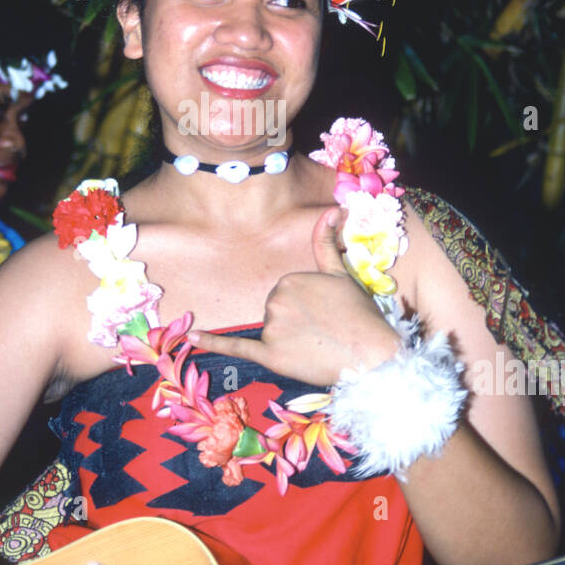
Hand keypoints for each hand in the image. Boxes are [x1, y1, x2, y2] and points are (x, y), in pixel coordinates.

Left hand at [191, 208, 400, 386]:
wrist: (372, 356)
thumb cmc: (358, 315)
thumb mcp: (341, 273)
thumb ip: (326, 242)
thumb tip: (332, 208)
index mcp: (289, 278)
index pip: (285, 294)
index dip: (305, 307)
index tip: (325, 314)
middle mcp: (276, 299)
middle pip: (274, 312)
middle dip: (295, 324)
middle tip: (323, 332)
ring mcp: (272, 327)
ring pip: (269, 333)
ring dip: (288, 342)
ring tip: (317, 346)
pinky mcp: (270, 355)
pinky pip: (236, 347)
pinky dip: (212, 342)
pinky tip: (192, 338)